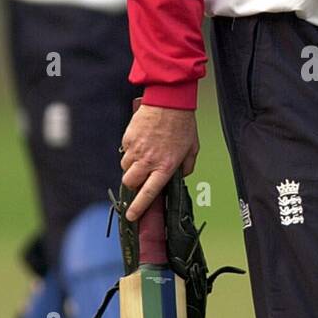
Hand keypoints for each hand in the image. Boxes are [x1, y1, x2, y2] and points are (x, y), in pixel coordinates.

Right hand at [119, 104, 198, 220]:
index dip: (139, 207)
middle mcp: (148, 161)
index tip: (132, 216)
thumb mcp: (192, 149)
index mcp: (165, 167)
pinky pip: (125, 152)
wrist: (169, 101)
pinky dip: (131, 152)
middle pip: (131, 183)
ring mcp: (136, 150)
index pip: (148, 193)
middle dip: (132, 185)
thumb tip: (180, 176)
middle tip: (139, 180)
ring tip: (144, 156)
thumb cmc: (183, 124)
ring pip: (125, 168)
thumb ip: (186, 167)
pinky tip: (142, 142)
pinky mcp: (128, 139)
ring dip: (132, 167)